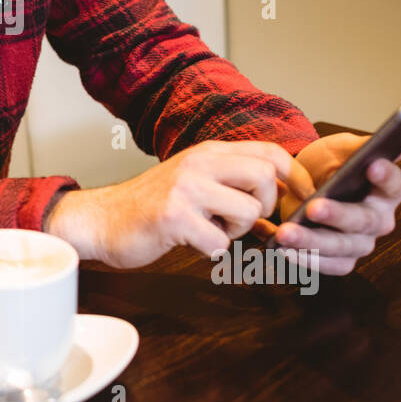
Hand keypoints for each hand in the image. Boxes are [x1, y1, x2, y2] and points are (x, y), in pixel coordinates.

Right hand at [45, 139, 315, 268]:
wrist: (102, 220)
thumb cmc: (152, 206)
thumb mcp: (195, 180)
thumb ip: (232, 180)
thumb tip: (285, 196)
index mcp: (209, 151)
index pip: (271, 152)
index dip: (295, 179)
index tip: (299, 202)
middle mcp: (199, 163)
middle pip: (266, 176)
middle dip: (266, 207)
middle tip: (243, 219)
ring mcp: (185, 188)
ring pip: (248, 211)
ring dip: (237, 232)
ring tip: (212, 230)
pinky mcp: (173, 217)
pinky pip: (219, 242)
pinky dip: (211, 249)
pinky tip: (191, 241)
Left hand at [249, 133, 400, 274]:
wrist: (305, 184)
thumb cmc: (330, 165)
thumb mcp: (340, 149)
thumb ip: (361, 147)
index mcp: (386, 191)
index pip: (393, 184)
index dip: (385, 176)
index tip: (371, 165)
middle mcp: (379, 220)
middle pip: (364, 220)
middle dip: (337, 215)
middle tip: (313, 207)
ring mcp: (361, 243)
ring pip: (341, 247)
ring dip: (312, 241)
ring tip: (285, 233)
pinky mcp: (341, 260)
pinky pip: (326, 265)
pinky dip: (303, 259)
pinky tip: (281, 247)